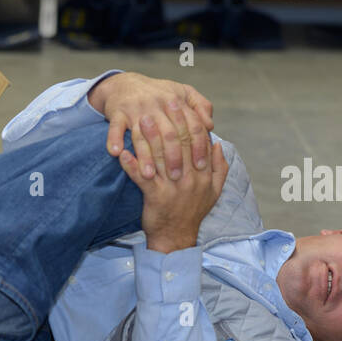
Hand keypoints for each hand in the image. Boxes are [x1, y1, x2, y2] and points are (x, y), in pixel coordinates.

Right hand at [89, 71, 214, 179]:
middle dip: (173, 157)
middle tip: (176, 178)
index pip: (191, 126)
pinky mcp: (118, 112)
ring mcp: (136, 108)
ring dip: (144, 156)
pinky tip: (116, 153)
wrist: (126, 84)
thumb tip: (210, 125)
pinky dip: (114, 139)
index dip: (198, 146)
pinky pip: (115, 128)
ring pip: (142, 135)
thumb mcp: (183, 93)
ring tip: (148, 175)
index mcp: (176, 101)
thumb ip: (200, 107)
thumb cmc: (158, 93)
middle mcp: (157, 104)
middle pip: (168, 134)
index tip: (201, 166)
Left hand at [119, 109, 228, 253]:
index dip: (187, 119)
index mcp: (203, 173)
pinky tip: (122, 153)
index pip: (197, 140)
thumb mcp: (214, 191)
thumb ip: (219, 167)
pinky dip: (131, 165)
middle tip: (158, 102)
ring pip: (160, 157)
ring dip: (149, 138)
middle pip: (179, 143)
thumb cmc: (192, 212)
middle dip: (168, 121)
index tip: (178, 102)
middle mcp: (190, 178)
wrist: (176, 238)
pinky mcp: (155, 198)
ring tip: (141, 120)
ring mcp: (172, 188)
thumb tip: (217, 145)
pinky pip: (142, 178)